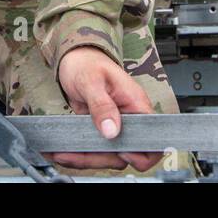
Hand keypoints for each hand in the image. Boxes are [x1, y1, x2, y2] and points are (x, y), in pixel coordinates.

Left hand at [50, 46, 159, 171]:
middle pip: (129, 153)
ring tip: (64, 154)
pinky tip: (65, 152)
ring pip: (110, 155)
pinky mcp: (102, 130)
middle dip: (103, 158)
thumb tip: (112, 130)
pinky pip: (97, 149)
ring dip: (88, 159)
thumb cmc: (87, 63)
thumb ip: (101, 105)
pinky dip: (82, 154)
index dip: (141, 152)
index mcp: (136, 103)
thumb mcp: (91, 80)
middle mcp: (130, 117)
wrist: (75, 59)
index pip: (153, 137)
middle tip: (77, 154)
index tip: (121, 153)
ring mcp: (117, 125)